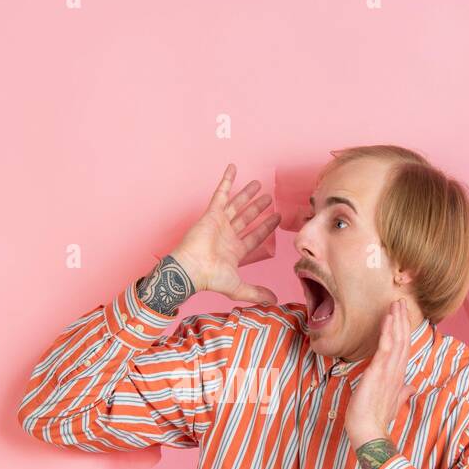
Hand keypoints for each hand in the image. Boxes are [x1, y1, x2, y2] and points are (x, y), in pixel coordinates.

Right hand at [171, 164, 280, 305]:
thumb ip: (256, 292)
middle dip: (257, 208)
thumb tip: (273, 301)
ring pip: (236, 205)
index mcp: (234, 251)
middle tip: (269, 198)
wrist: (191, 269)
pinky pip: (220, 193)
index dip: (266, 227)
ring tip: (259, 184)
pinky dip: (227, 180)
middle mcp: (227, 235)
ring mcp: (219, 223)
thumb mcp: (238, 286)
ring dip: (247, 194)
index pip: (254, 236)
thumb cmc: (211, 278)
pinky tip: (234, 167)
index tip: (277, 217)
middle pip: (246, 218)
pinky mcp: (211, 213)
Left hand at [344, 300, 416, 447]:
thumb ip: (402, 393)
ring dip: (396, 322)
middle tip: (400, 302)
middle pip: (402, 341)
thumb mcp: (390, 402)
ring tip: (396, 305)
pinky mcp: (379, 373)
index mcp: (397, 376)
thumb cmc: (375, 419)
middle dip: (402, 321)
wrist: (368, 432)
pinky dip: (387, 333)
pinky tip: (388, 320)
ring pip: (396, 341)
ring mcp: (389, 372)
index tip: (402, 315)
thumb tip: (411, 388)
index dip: (403, 331)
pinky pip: (385, 349)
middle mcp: (396, 372)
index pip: (402, 349)